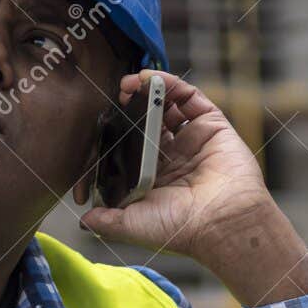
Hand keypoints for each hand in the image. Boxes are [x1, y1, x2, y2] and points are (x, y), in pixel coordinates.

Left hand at [77, 71, 307, 304]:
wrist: (221, 223)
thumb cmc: (179, 228)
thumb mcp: (133, 224)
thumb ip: (108, 219)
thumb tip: (85, 219)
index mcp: (158, 177)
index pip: (135, 144)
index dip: (121, 129)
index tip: (105, 118)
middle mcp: (176, 156)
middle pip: (151, 121)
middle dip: (133, 106)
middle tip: (117, 94)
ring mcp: (194, 139)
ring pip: (170, 105)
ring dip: (149, 90)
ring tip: (130, 83)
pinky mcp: (212, 125)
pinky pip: (191, 98)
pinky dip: (172, 84)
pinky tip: (152, 79)